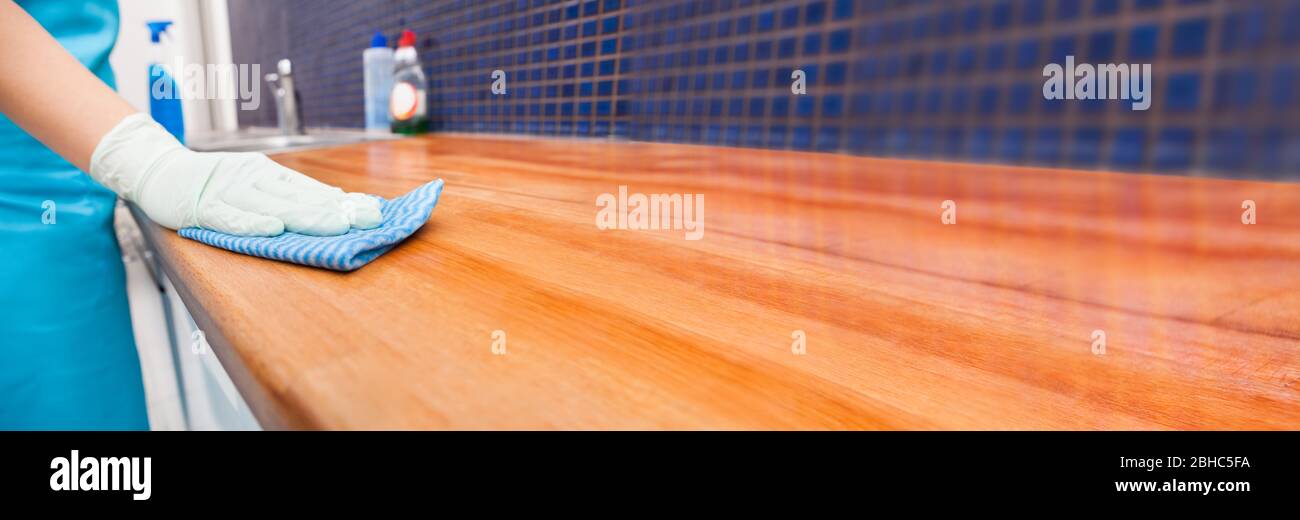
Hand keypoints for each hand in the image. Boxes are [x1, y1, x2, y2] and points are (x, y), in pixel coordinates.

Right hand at [89, 113, 380, 235]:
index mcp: (268, 174)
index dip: (345, 201)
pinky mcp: (202, 207)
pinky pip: (229, 217)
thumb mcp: (253, 184)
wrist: (157, 170)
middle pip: (301, 197)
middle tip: (371, 220)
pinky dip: (250, 223)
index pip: (313, 189)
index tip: (377, 211)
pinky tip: (273, 229)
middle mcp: (253, 178)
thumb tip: (335, 208)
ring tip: (337, 226)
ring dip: (307, 216)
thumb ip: (288, 196)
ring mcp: (227, 191)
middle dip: (338, 210)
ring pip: (272, 206)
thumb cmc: (211, 183)